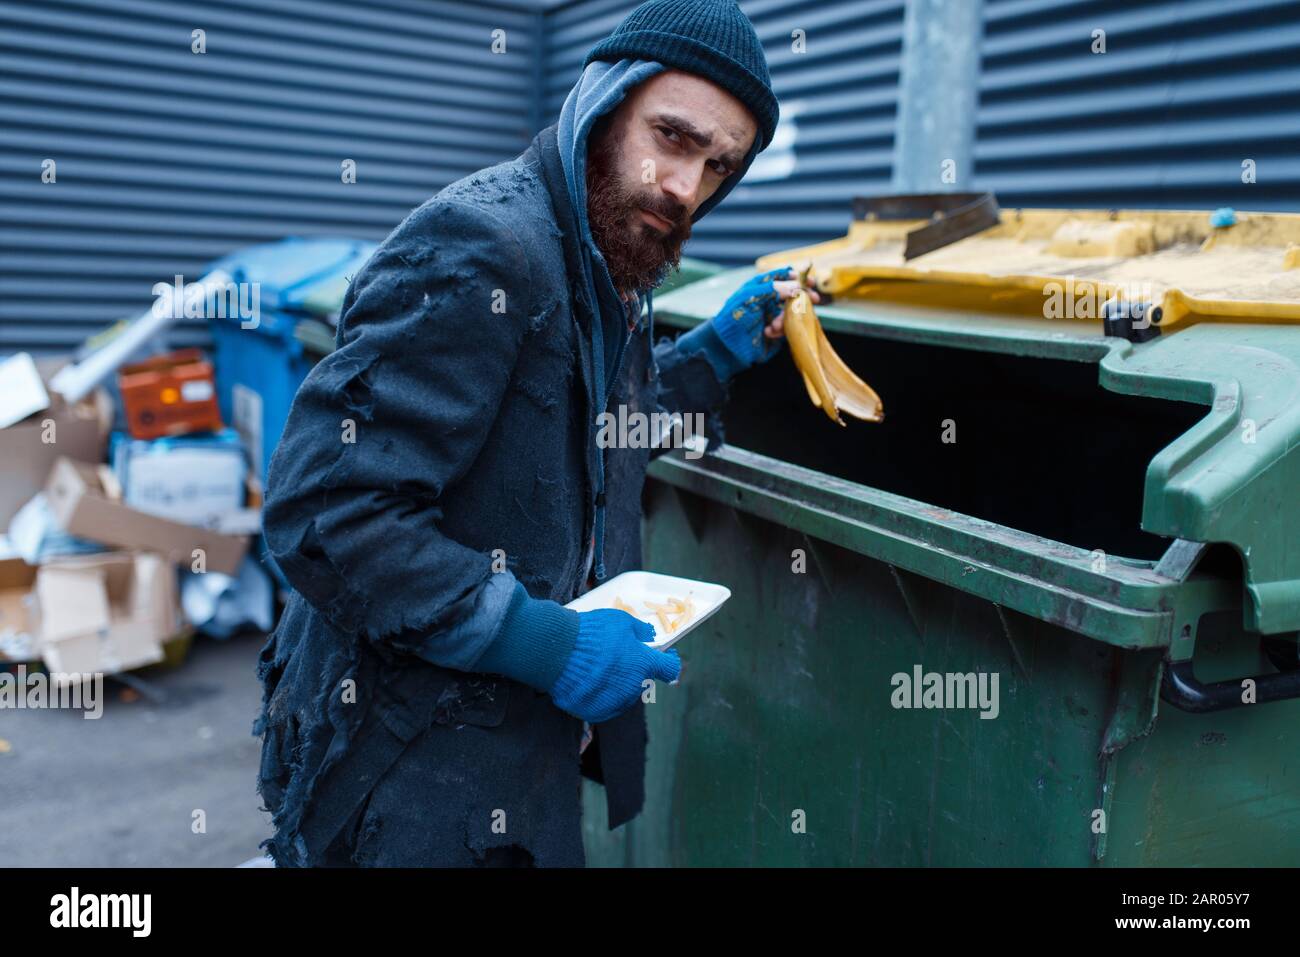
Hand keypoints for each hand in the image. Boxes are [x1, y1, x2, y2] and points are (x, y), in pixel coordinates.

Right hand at [548, 608, 681, 723]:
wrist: (558, 652)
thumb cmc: (592, 633)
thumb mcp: (621, 621)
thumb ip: (640, 631)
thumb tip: (649, 636)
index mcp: (644, 665)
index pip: (669, 669)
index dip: (668, 661)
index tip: (664, 656)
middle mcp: (633, 688)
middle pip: (642, 681)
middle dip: (636, 671)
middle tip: (618, 658)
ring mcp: (614, 703)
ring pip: (624, 695)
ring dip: (618, 685)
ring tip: (598, 669)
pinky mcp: (595, 712)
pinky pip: (604, 705)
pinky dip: (600, 696)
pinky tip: (588, 683)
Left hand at [710, 265, 821, 367]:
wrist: (727, 347)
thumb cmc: (733, 318)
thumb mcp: (750, 299)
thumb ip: (772, 290)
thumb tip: (796, 286)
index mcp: (761, 286)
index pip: (783, 276)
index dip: (797, 277)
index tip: (809, 281)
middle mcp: (769, 298)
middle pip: (793, 293)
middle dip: (801, 297)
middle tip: (813, 299)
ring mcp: (774, 314)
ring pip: (793, 311)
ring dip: (787, 318)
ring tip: (774, 326)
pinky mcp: (777, 329)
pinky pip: (789, 326)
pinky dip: (782, 330)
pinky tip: (769, 333)